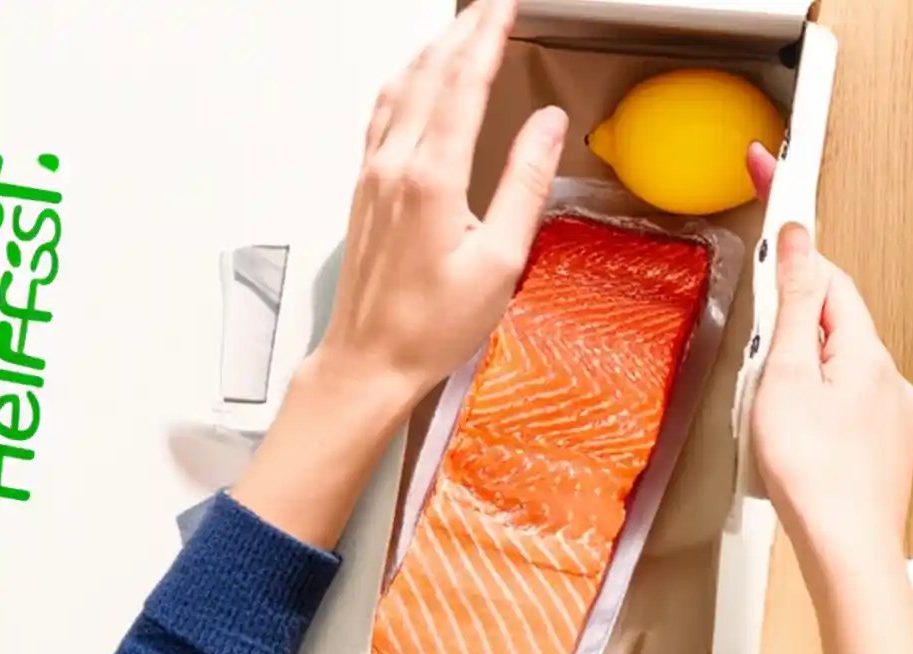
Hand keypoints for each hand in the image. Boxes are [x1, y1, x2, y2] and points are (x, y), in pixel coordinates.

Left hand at [308, 0, 567, 401]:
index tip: (506, 7)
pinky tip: (414, 81)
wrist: (369, 360)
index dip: (487, 37)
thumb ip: (524, 183)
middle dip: (462, 31)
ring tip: (460, 29)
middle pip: (429, 74)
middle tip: (490, 6)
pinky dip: (404, 82)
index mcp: (431, 177)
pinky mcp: (364, 189)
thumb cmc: (434, 324)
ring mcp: (372, 174)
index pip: (463, 84)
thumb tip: (548, 124)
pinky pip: (381, 115)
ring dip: (432, 51)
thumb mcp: (500, 260)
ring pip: (400, 88)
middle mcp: (394, 164)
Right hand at [750, 207, 912, 556]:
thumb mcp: (787, 374)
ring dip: (801, 364)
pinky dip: (815, 398)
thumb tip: (802, 234)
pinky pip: (844, 400)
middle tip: (758, 354)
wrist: (846, 554)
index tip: (769, 169)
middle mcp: (888, 373)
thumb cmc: (809, 468)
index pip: (828, 270)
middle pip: (833, 317)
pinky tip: (793, 436)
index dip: (796, 232)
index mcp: (864, 348)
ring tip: (768, 411)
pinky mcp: (884, 446)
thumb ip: (796, 302)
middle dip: (793, 317)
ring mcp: (890, 413)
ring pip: (836, 362)